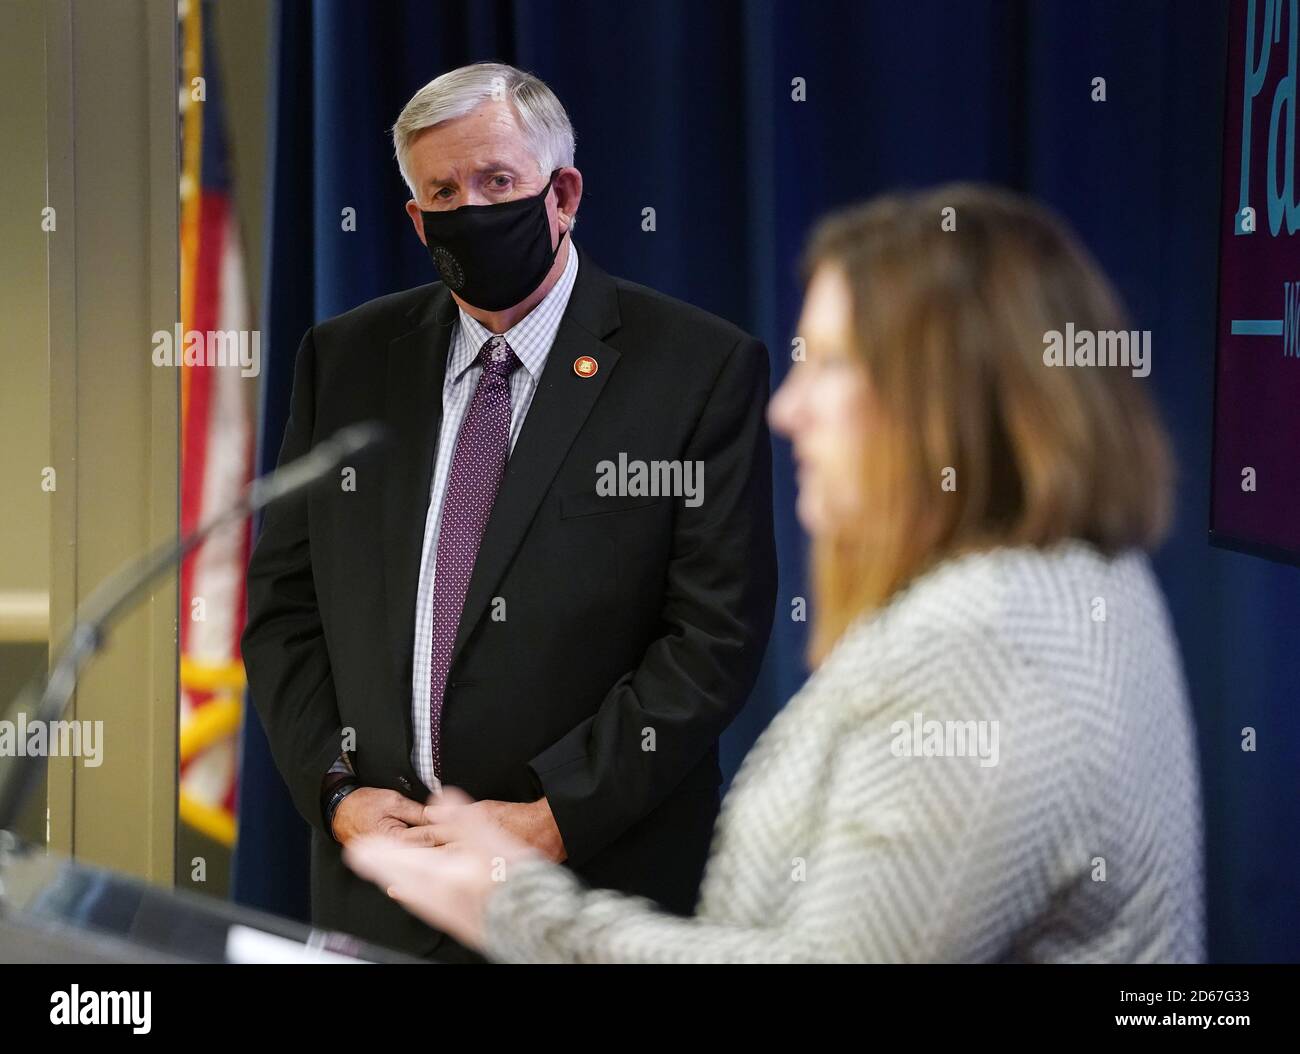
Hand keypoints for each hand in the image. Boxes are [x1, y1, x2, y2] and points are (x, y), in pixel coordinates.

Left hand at [344, 787, 542, 949]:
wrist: (534, 917)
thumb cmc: (515, 881)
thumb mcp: (491, 839)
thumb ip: (461, 818)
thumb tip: (438, 801)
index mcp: (441, 876)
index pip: (399, 860)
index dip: (378, 852)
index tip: (358, 847)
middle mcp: (438, 898)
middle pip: (399, 879)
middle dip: (379, 866)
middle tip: (360, 856)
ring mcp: (446, 912)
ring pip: (409, 894)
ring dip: (393, 880)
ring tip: (380, 875)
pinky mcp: (458, 920)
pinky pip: (423, 905)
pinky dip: (411, 895)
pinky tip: (412, 896)